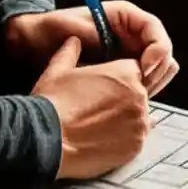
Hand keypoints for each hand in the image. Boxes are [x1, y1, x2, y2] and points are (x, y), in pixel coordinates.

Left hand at [7, 1, 178, 96]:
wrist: (34, 43)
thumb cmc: (51, 29)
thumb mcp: (71, 27)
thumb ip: (95, 35)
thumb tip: (117, 47)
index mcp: (126, 18)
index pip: (155, 31)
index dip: (158, 50)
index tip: (145, 67)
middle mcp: (133, 36)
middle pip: (163, 54)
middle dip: (156, 71)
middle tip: (141, 87)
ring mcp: (131, 56)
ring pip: (158, 72)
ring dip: (151, 84)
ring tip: (130, 96)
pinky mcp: (124, 74)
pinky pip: (143, 85)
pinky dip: (140, 94)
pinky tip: (125, 103)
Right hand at [31, 37, 150, 179]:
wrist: (46, 141)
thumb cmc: (52, 104)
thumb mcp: (57, 71)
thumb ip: (70, 52)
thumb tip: (73, 42)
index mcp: (126, 73)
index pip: (136, 71)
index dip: (119, 80)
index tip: (105, 89)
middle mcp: (139, 97)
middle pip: (140, 95)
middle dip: (124, 100)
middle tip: (100, 109)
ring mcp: (140, 123)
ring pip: (140, 118)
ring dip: (126, 120)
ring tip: (99, 126)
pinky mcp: (136, 146)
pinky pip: (136, 140)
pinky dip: (124, 140)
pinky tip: (104, 139)